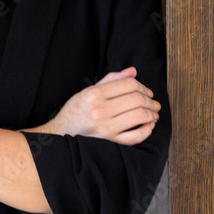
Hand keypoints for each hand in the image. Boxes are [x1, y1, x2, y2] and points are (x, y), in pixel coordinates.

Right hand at [38, 66, 159, 144]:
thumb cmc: (74, 112)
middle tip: (152, 101)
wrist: (61, 134)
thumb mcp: (87, 91)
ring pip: (140, 116)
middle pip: (137, 99)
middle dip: (149, 99)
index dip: (142, 85)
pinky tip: (148, 125)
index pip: (128, 84)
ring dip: (151, 113)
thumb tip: (132, 71)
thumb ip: (110, 80)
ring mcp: (105, 128)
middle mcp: (100, 110)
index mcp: (94, 94)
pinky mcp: (109, 142)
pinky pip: (136, 136)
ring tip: (152, 113)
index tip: (145, 90)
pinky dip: (147, 130)